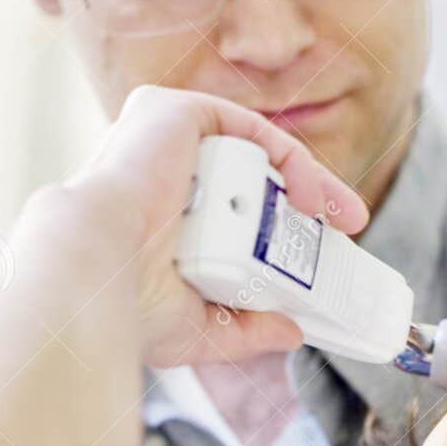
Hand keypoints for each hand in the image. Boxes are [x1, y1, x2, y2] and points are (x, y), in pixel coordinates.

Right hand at [55, 86, 368, 368]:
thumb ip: (246, 329)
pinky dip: (291, 158)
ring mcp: (164, 137)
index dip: (281, 228)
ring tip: (343, 219)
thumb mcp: (200, 327)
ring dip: (309, 181)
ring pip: (256, 152)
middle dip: (307, 202)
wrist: (99, 271)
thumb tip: (291, 333)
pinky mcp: (175, 112)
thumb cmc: (129, 306)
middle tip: (347, 230)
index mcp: (155, 214)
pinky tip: (309, 198)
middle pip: (250, 177)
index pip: (230, 208)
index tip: (322, 254)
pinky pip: (251, 129)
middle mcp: (157, 170)